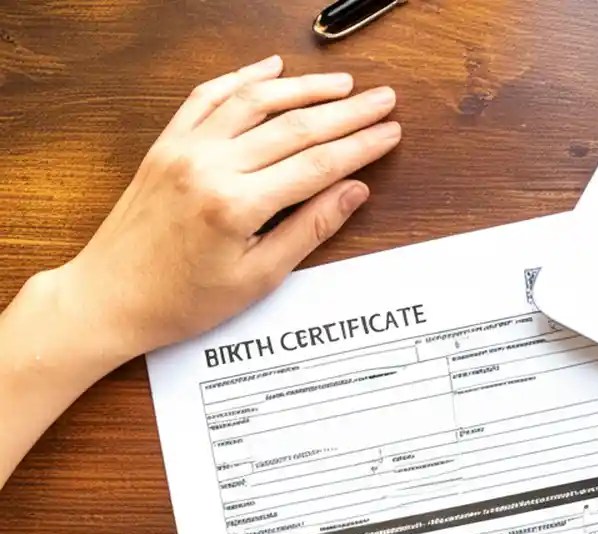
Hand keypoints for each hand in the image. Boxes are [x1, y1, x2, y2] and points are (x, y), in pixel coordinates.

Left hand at [44, 54, 400, 361]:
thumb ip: (309, 229)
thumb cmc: (181, 301)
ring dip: (303, 87)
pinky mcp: (166, 145)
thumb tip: (353, 192)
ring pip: (255, 101)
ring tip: (342, 84)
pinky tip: (272, 69)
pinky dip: (242, 78)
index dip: (361, 146)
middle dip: (347, 111)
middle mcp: (210, 166)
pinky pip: (207, 97)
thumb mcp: (258, 278)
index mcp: (236, 205)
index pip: (318, 164)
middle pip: (295, 126)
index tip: (390, 132)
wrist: (109, 297)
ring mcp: (184, 150)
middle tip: (383, 100)